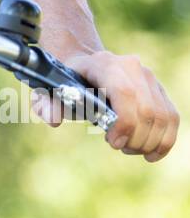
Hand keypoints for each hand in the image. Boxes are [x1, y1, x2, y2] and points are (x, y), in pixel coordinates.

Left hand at [31, 49, 179, 161]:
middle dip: (135, 138)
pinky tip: (151, 154)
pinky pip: (172, 118)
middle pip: (147, 111)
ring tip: (129, 147)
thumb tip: (53, 118)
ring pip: (163, 117)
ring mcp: (149, 77)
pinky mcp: (159, 90)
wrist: (84, 63)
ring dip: (149, 142)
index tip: (113, 143)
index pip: (124, 93)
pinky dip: (165, 140)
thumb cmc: (66, 81)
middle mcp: (132, 67)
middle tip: (119, 147)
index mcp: (104, 64)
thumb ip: (46, 103)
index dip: (124, 122)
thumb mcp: (50, 90)